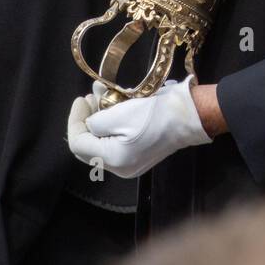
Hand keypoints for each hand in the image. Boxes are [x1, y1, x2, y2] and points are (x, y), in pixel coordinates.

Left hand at [66, 76, 211, 177]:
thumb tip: (89, 122)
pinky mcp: (139, 154)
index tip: (81, 98)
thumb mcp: (119, 114)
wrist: (189, 116)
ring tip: (100, 96)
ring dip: (98, 119)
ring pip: (101, 142)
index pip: (79, 144)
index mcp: (114, 160)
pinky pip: (115, 141)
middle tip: (88, 99)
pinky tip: (113, 104)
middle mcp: (120, 167)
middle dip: (84, 121)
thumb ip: (95, 121)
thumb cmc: (154, 114)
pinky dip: (111, 124)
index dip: (75, 120)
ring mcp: (130, 163)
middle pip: (88, 147)